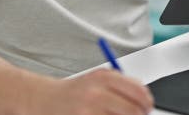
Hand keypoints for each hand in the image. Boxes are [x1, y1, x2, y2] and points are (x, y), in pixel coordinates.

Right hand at [32, 69, 153, 114]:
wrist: (42, 100)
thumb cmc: (72, 93)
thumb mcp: (96, 80)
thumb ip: (121, 87)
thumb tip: (146, 102)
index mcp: (103, 77)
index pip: (139, 92)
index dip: (146, 103)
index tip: (146, 108)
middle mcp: (96, 94)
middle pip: (134, 111)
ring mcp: (88, 112)